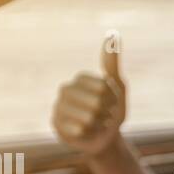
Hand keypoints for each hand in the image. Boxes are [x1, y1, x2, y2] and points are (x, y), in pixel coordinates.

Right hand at [51, 33, 126, 157]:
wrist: (105, 139)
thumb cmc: (112, 112)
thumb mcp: (118, 87)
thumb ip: (113, 62)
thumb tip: (112, 34)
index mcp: (81, 78)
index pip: (104, 88)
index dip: (113, 100)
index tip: (111, 103)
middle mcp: (66, 89)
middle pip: (96, 102)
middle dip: (106, 113)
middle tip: (103, 116)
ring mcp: (58, 107)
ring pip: (87, 117)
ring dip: (98, 125)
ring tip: (95, 124)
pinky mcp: (55, 125)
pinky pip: (78, 130)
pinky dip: (89, 134)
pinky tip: (85, 133)